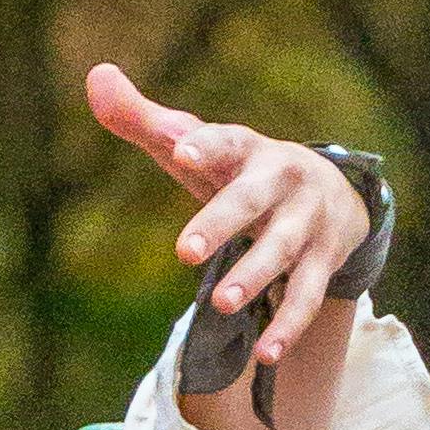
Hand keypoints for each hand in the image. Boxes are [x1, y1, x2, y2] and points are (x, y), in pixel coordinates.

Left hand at [82, 67, 372, 382]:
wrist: (333, 192)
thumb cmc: (241, 171)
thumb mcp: (198, 147)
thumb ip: (145, 121)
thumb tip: (96, 77)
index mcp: (244, 148)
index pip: (224, 141)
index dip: (204, 144)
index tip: (179, 148)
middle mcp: (280, 181)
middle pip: (249, 201)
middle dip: (220, 223)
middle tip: (184, 252)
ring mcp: (305, 223)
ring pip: (283, 251)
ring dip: (255, 276)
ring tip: (220, 303)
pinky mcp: (324, 261)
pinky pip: (308, 296)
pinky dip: (289, 325)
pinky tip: (265, 352)